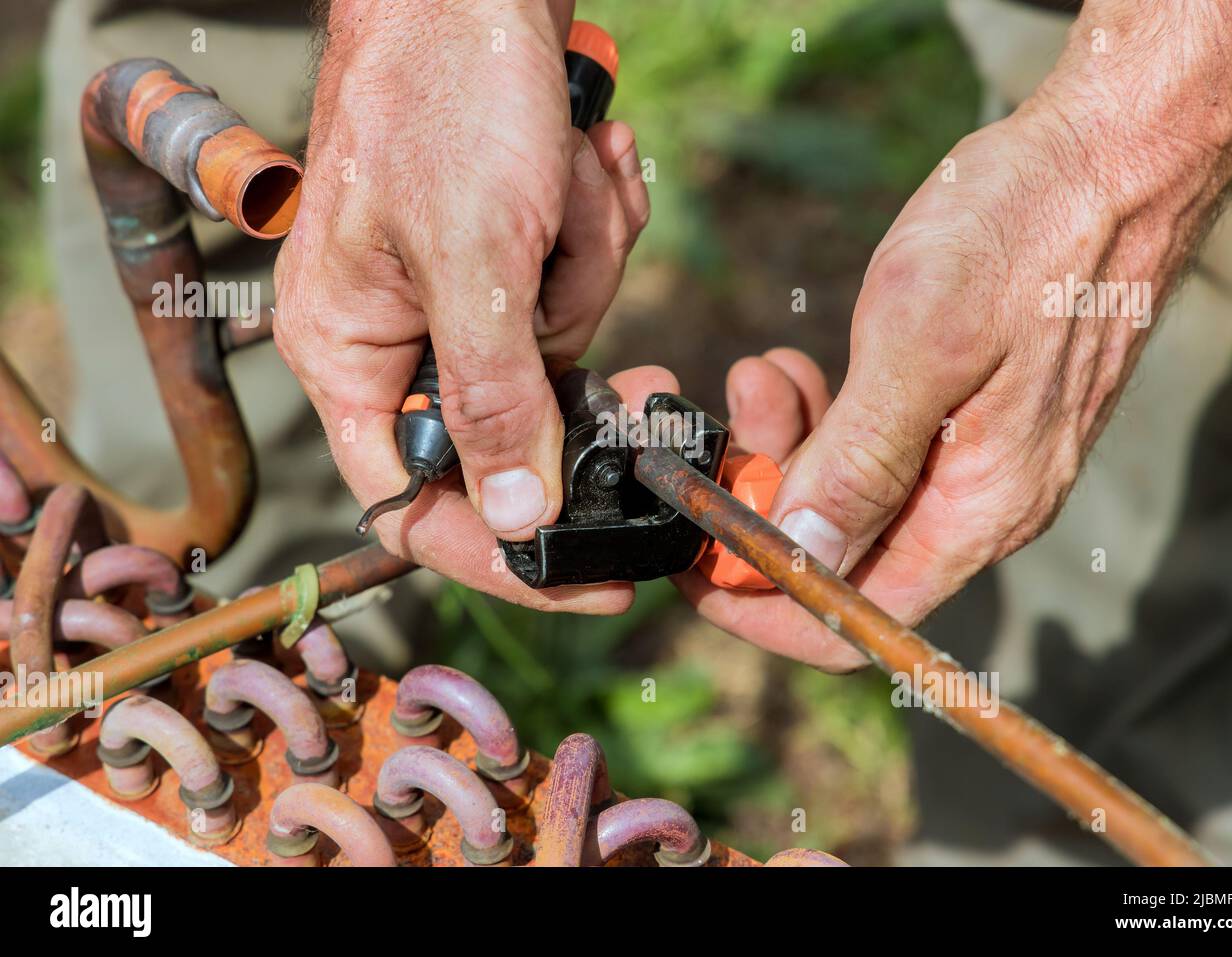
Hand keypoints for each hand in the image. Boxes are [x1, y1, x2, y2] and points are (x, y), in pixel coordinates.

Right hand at [274, 0, 648, 610]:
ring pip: (563, 351)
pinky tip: (579, 163)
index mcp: (347, 356)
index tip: (599, 580)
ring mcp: (459, 300)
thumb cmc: (445, 99)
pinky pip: (579, 287)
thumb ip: (491, 400)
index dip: (506, 555)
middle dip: (564, 341)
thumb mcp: (472, 259)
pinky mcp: (510, 261)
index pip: (418, 508)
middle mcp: (397, 342)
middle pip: (513, 423)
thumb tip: (517, 521)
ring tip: (559, 174)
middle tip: (561, 250)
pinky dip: (595, 228)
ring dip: (584, 261)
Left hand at [677, 76, 1231, 669]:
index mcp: (978, 512)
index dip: (759, 602)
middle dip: (763, 497)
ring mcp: (974, 459)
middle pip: (840, 556)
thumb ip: (861, 465)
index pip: (853, 622)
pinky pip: (872, 448)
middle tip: (735, 410)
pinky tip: (803, 368)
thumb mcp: (922, 345)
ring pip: (847, 496)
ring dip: (786, 448)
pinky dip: (822, 419)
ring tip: (769, 370)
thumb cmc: (1027, 234)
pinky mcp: (965, 413)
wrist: (1113, 153)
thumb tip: (803, 558)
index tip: (691, 549)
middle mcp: (978, 504)